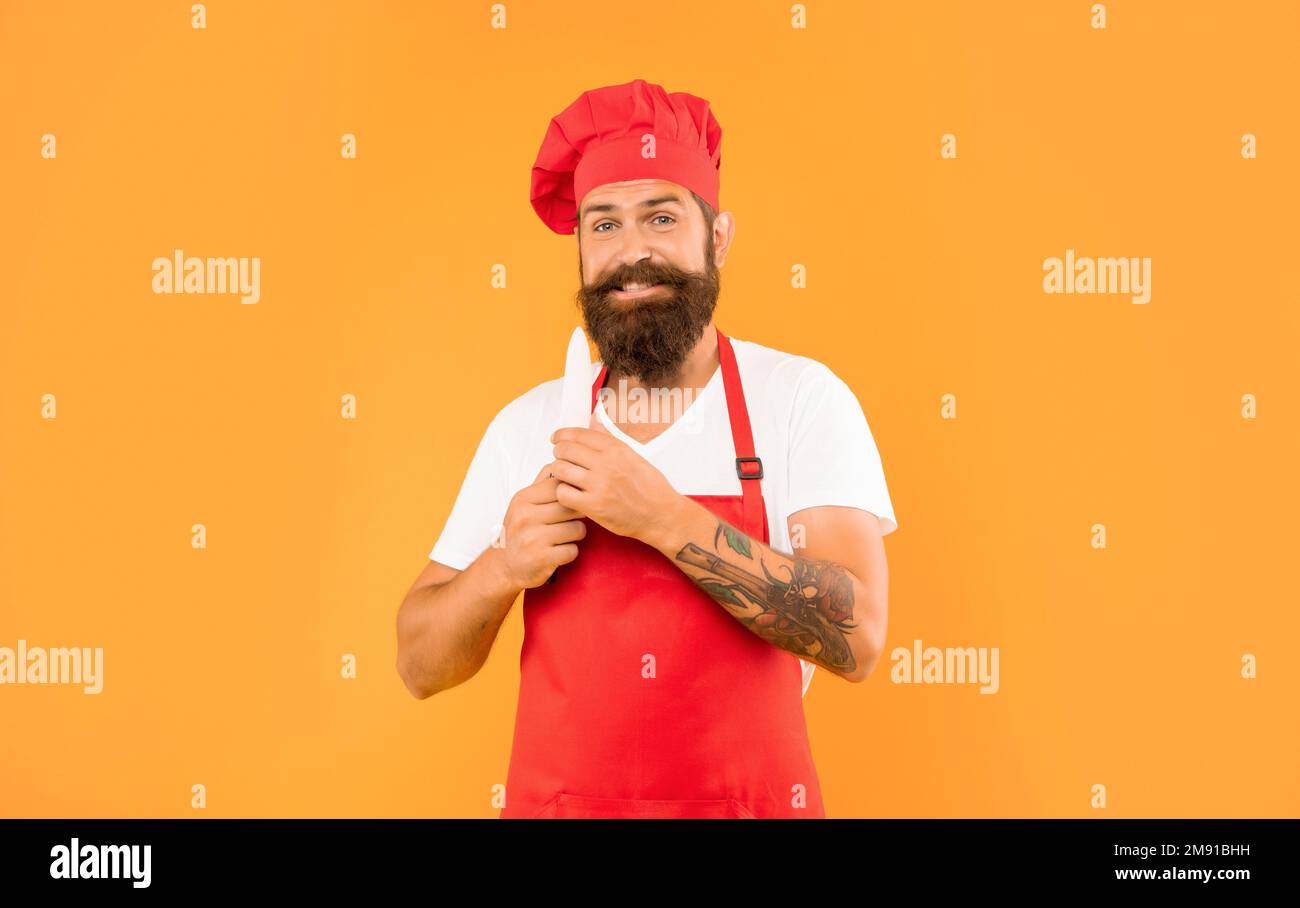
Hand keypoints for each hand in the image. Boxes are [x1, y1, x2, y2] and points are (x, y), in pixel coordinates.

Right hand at [496, 462, 587, 588]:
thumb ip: (543, 482)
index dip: (572, 493)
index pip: (560, 486)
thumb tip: (558, 460)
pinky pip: (573, 550)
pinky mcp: (542, 558)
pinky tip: (560, 552)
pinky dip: (570, 553)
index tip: (571, 501)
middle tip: (570, 521)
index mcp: (523, 499)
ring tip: (565, 537)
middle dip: (577, 515)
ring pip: (577, 529)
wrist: (505, 566)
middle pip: (572, 507)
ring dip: (576, 535)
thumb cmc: (521, 530)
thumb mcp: (525, 503)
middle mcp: (525, 516)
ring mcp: (533, 538)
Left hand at [549, 422, 683, 544]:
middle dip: (559, 453)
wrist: (661, 515)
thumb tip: (594, 419)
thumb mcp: (633, 455)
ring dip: (558, 472)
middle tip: (560, 459)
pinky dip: (562, 493)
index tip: (556, 438)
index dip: (562, 434)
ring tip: (564, 477)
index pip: (579, 434)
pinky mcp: (593, 506)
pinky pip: (563, 493)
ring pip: (561, 469)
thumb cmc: (651, 487)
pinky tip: (570, 494)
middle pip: (566, 450)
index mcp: (616, 449)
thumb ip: (609, 438)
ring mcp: (598, 485)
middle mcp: (606, 464)